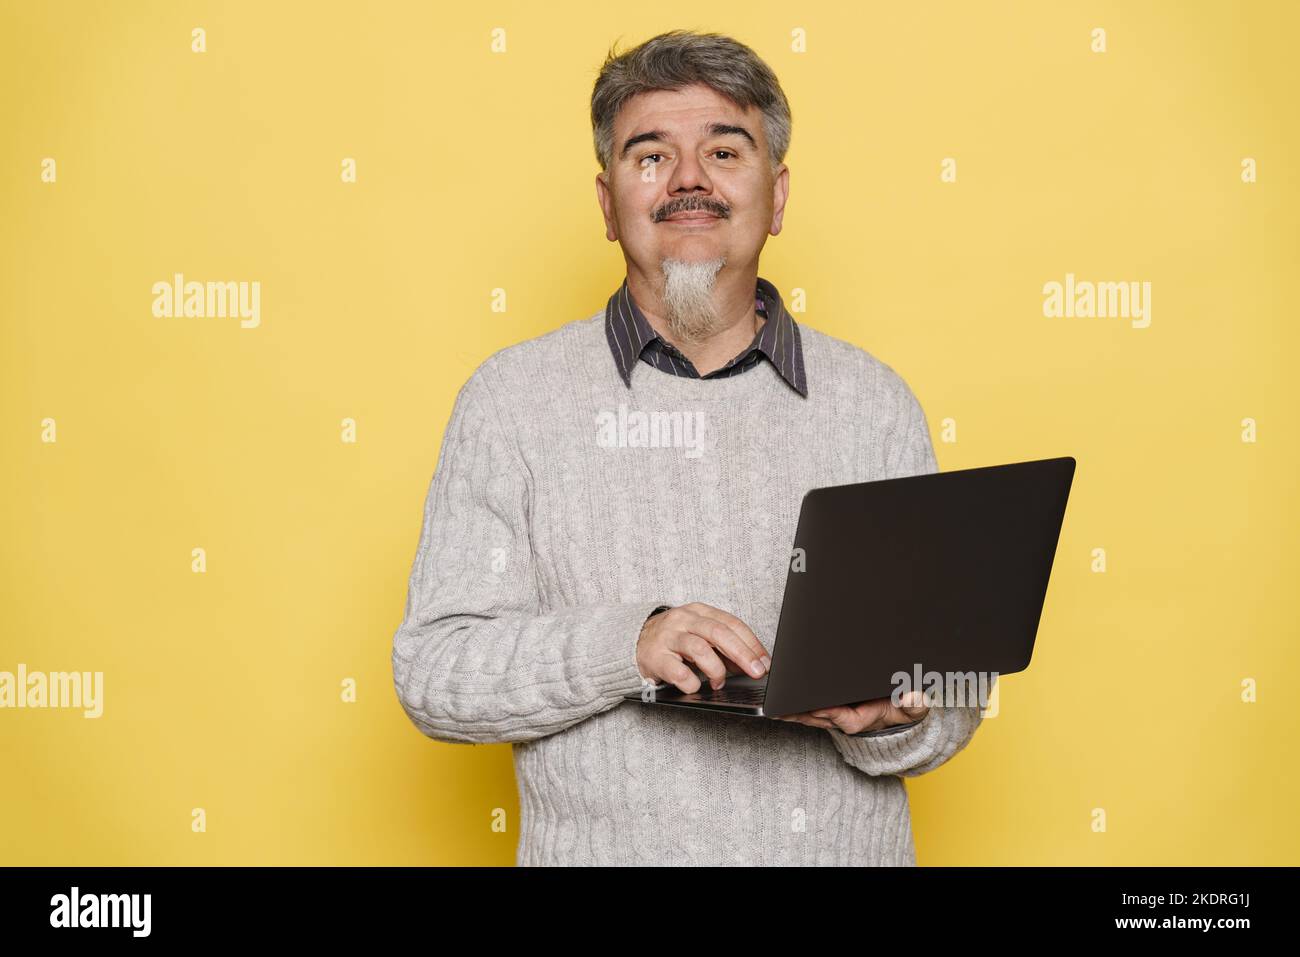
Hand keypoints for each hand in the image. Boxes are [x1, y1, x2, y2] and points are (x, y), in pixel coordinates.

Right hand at [636, 602, 769, 693]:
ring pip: (699, 649)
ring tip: (719, 682)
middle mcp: (683, 620)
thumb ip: (722, 645)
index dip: (751, 643)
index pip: (731, 623)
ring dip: (716, 669)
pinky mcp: (655, 657)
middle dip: (742, 654)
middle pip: (719, 633)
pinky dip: (692, 683)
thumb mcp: (698, 634)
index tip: (765, 661)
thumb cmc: (673, 641)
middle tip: (756, 672)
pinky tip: (695, 686)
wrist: (633, 642)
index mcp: (698, 612)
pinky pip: (678, 672)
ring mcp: (668, 637)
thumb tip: (751, 663)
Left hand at [774, 690, 928, 733]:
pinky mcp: (828, 709)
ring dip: (793, 708)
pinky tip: (779, 697)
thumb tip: (913, 697)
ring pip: (810, 713)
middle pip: (819, 716)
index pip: (843, 717)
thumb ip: (915, 703)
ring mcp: (834, 715)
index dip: (830, 713)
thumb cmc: (904, 708)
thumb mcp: (915, 707)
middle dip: (802, 710)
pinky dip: (794, 703)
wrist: (899, 710)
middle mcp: (844, 719)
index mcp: (862, 720)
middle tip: (784, 702)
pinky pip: (809, 707)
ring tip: (775, 700)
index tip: (818, 707)